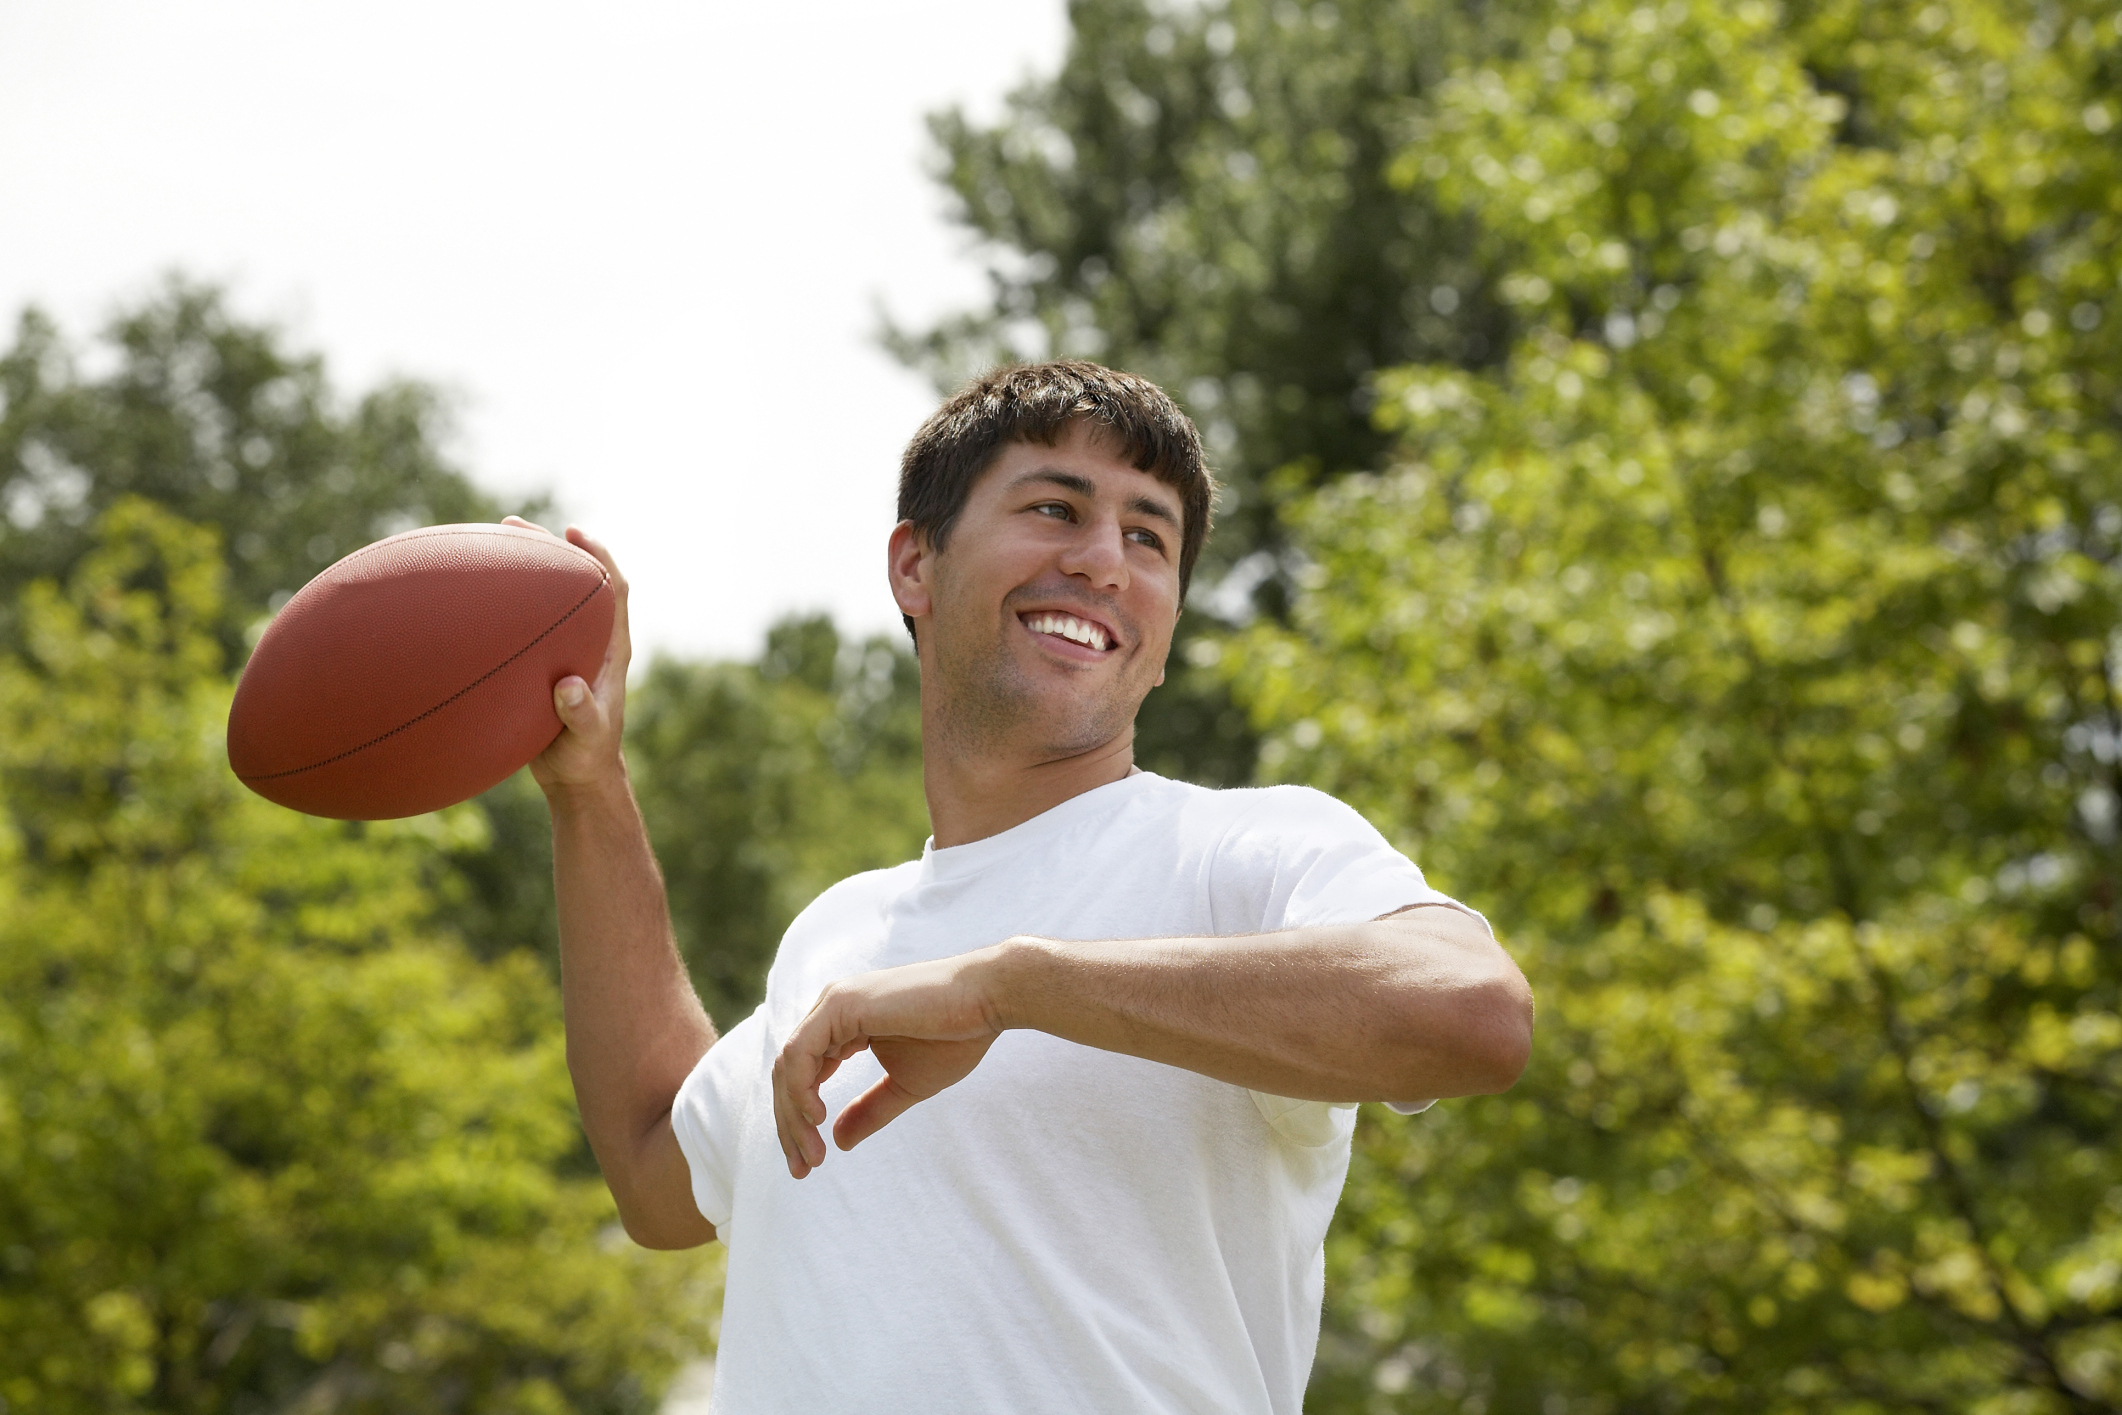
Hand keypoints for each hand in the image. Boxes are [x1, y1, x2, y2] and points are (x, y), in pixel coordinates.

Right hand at [507, 516, 632, 795]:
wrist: (577, 778)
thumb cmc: (586, 758)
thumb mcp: (586, 739)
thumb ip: (581, 715)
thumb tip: (568, 688)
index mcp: (610, 649)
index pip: (614, 590)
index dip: (599, 556)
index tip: (574, 533)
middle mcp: (590, 641)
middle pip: (575, 582)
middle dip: (550, 549)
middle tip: (513, 524)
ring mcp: (565, 651)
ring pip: (547, 601)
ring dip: (523, 571)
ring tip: (487, 543)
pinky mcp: (542, 665)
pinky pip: (522, 626)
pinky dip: (501, 608)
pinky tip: (467, 601)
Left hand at [771, 950, 1009, 1177]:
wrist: (987, 1002)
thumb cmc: (955, 1036)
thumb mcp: (905, 1086)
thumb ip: (870, 1110)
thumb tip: (837, 1141)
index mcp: (842, 1026)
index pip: (803, 1077)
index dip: (799, 1123)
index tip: (810, 1164)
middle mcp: (830, 1010)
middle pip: (788, 1075)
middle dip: (791, 1127)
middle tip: (803, 1169)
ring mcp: (834, 1003)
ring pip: (789, 1067)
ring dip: (793, 1116)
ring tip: (812, 1153)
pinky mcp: (842, 1004)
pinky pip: (801, 1053)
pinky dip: (801, 1089)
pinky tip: (816, 1118)